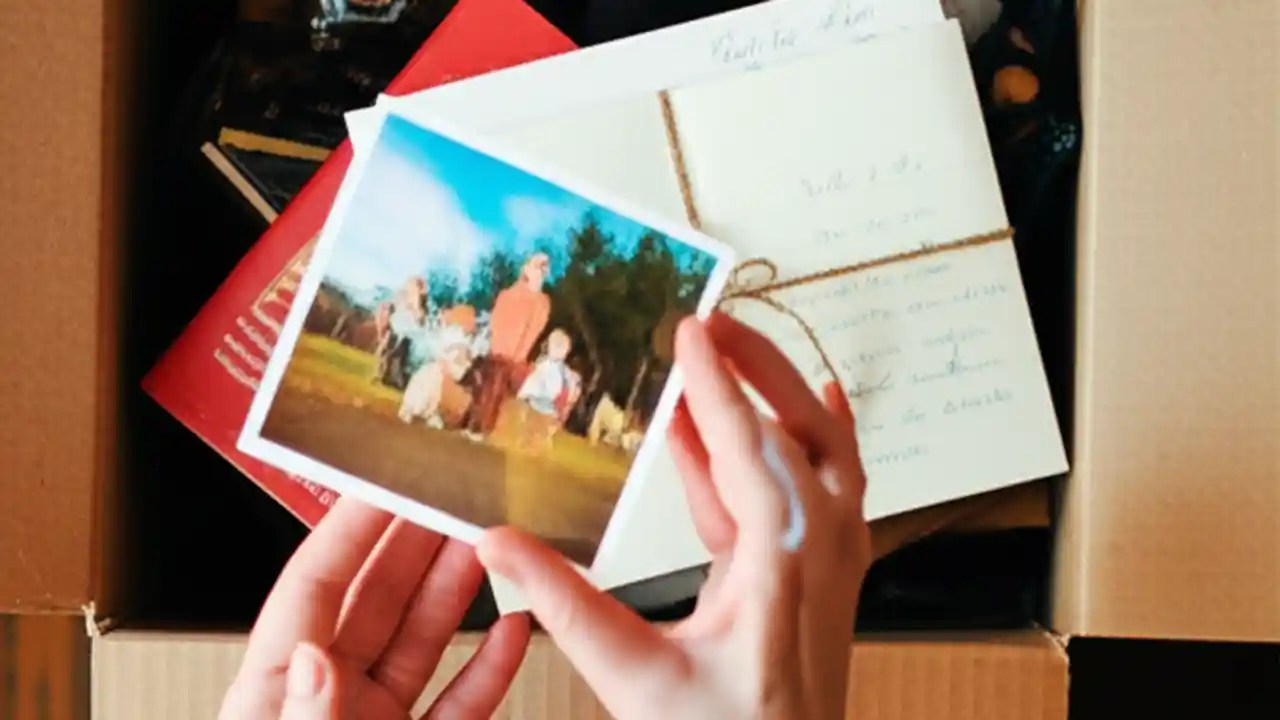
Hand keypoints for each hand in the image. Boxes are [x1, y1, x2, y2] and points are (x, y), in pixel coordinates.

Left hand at [220, 498, 530, 718]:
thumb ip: (307, 715)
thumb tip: (314, 657)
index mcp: (276, 693)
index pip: (314, 588)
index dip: (350, 528)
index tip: (386, 480)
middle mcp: (329, 699)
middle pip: (375, 601)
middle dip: (417, 540)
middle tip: (453, 492)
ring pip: (422, 642)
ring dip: (459, 590)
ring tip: (494, 542)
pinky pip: (460, 703)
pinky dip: (490, 668)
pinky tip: (514, 631)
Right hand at [477, 314, 870, 718]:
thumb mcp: (634, 679)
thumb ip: (565, 606)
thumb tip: (498, 545)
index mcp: (783, 565)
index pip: (750, 451)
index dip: (716, 386)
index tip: (689, 332)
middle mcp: (822, 549)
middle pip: (800, 429)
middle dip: (754, 369)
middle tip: (706, 324)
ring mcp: (833, 557)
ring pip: (820, 449)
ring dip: (776, 396)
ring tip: (729, 351)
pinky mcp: (823, 568)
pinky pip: (829, 481)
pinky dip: (813, 434)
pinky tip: (812, 398)